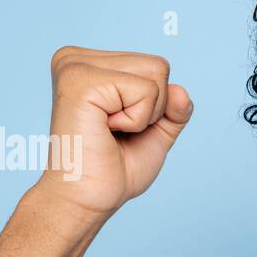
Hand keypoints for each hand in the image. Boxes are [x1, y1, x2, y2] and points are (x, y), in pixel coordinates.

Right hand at [32, 46, 193, 216]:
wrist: (88, 198)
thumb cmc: (114, 169)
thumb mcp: (155, 131)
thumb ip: (174, 107)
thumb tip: (180, 90)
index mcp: (88, 63)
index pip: (155, 66)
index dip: (154, 107)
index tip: (119, 128)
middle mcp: (76, 58)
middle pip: (159, 65)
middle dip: (152, 108)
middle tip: (115, 131)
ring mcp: (75, 65)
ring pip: (156, 74)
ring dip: (144, 114)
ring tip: (109, 130)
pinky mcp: (80, 80)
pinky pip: (146, 91)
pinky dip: (137, 120)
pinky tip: (105, 130)